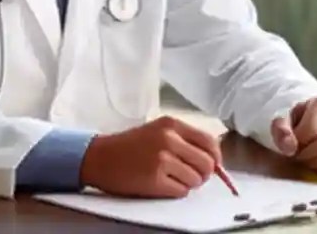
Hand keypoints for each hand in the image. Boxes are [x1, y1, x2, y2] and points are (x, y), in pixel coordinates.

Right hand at [80, 116, 222, 198]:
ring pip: (196, 179)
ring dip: (189, 184)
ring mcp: (162, 159)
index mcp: (172, 125)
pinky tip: (164, 185)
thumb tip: (212, 159)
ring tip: (173, 179)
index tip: (214, 165)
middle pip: (207, 163)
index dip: (216, 157)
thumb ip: (184, 140)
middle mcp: (169, 139)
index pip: (210, 142)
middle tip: (193, 177)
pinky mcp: (154, 179)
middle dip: (204, 174)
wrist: (100, 157)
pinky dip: (177, 192)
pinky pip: (181, 191)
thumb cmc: (130, 146)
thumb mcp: (159, 131)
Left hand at [270, 96, 316, 175]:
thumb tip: (289, 147)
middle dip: (308, 155)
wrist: (313, 128)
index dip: (299, 142)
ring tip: (308, 161)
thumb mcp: (285, 123)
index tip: (292, 146)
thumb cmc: (298, 125)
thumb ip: (281, 131)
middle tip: (299, 157)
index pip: (312, 128)